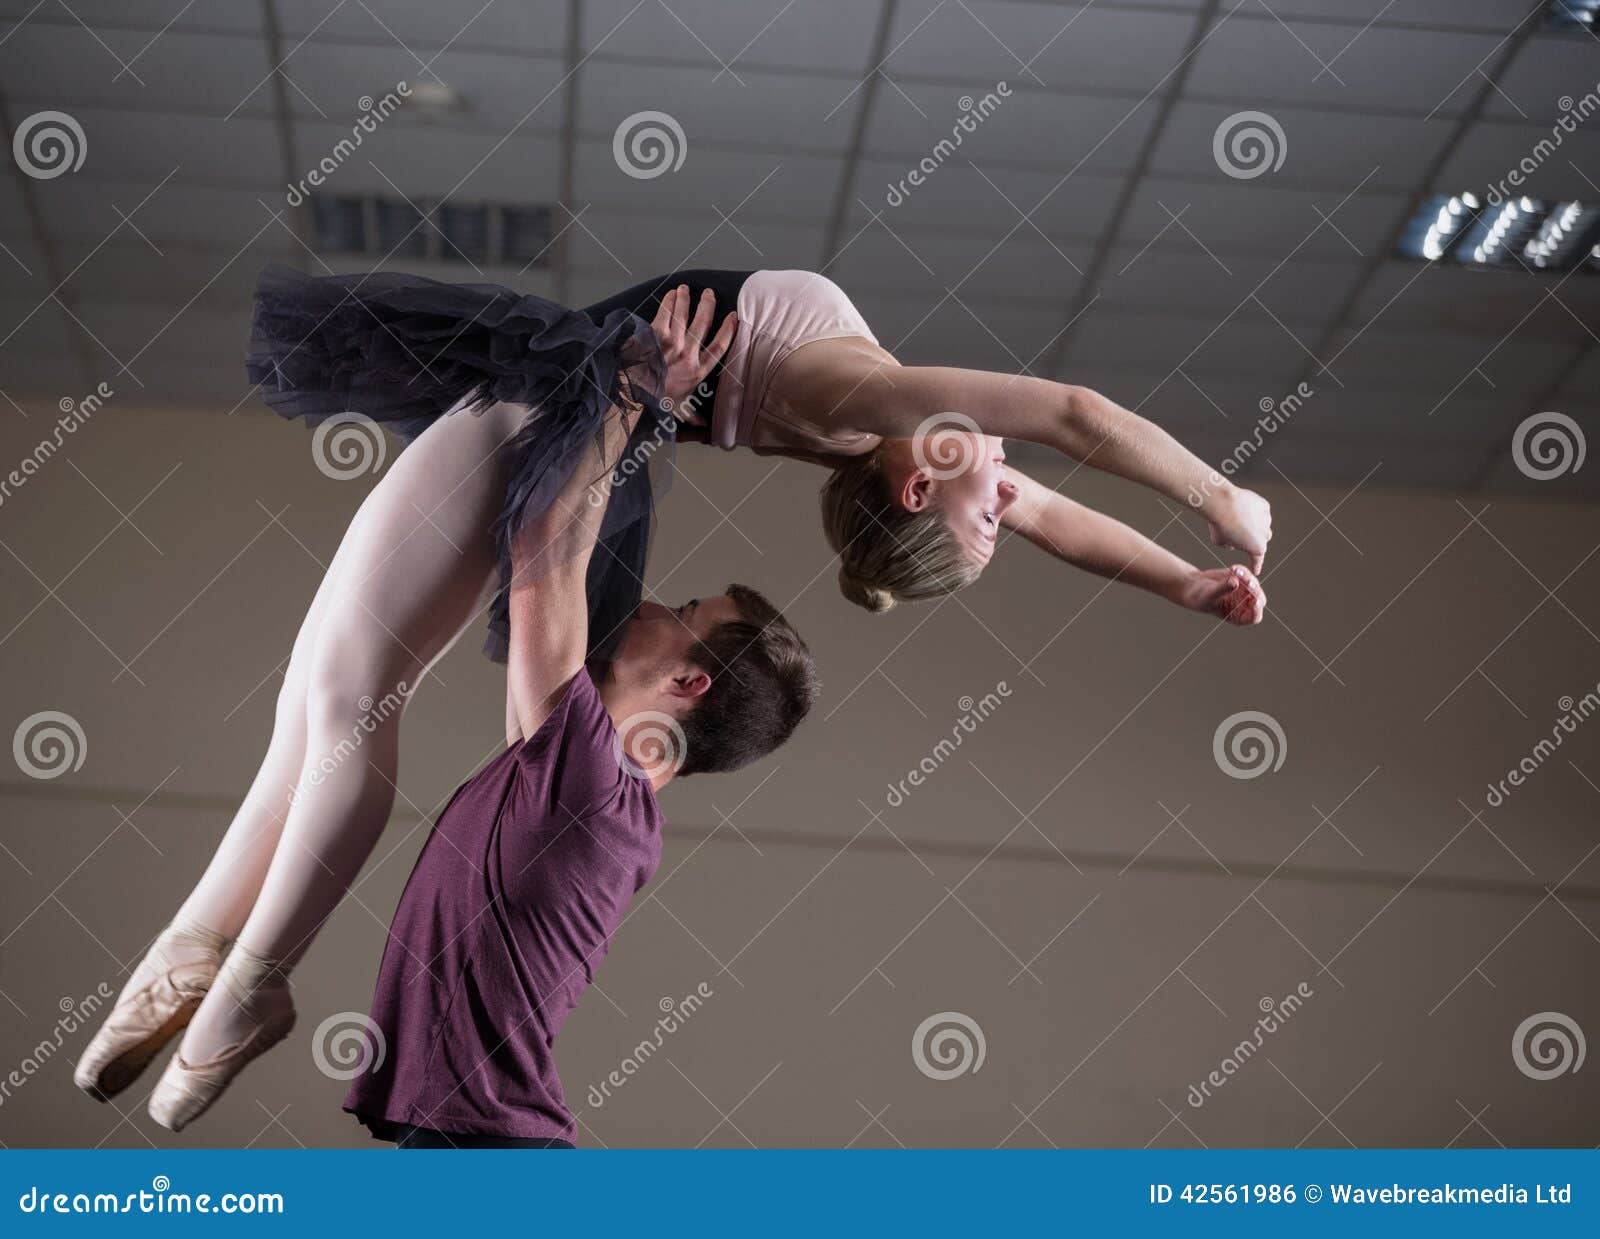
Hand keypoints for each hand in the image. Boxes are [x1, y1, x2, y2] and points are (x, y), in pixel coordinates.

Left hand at [648, 285, 736, 423]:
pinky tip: (671, 294)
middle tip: (710, 294)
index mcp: (697, 372)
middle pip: (702, 324)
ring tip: (686, 289)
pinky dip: (669, 302)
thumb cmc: (656, 403)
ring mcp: (672, 344)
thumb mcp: (678, 410)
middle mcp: (688, 355)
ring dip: (685, 299)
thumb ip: (692, 414)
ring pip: (683, 315)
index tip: (734, 317)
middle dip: (707, 306)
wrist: (632, 396)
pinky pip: (665, 313)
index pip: (719, 348)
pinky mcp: (655, 336)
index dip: (728, 331)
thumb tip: (704, 425)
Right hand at [1178, 564, 1265, 625]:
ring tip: (1236, 571)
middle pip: (1258, 598)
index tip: (1254, 601)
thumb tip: (1235, 582)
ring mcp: (1243, 591)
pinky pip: (1246, 573)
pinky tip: (1233, 568)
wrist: (1192, 586)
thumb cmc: (1199, 596)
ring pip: (1254, 584)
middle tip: (1247, 582)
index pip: (1255, 617)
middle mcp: (1244, 605)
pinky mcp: (1240, 579)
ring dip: (1247, 577)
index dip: (1257, 610)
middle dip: (1254, 590)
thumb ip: (1223, 588)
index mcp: (1238, 616)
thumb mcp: (1210, 595)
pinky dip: (1242, 570)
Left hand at [1206, 484, 1271, 574]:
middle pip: (1261, 541)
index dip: (1255, 566)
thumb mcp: (1219, 542)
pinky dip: (1255, 512)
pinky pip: (1261, 512)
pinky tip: (1243, 510)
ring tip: (1238, 519)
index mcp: (1257, 548)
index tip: (1255, 570)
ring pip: (1262, 526)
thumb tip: (1233, 544)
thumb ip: (1228, 546)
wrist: (1222, 503)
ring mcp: (1267, 520)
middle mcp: (1265, 535)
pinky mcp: (1265, 507)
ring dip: (1254, 526)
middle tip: (1239, 536)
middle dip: (1253, 540)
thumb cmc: (1219, 525)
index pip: (1257, 561)